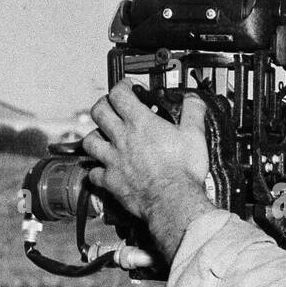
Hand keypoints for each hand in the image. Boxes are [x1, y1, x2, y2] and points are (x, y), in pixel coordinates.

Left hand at [82, 81, 214, 262]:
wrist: (173, 200)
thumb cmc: (182, 171)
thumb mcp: (195, 135)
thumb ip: (193, 112)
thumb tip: (193, 100)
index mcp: (141, 123)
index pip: (120, 94)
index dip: (122, 86)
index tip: (128, 87)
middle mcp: (122, 138)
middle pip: (99, 112)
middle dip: (103, 104)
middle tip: (111, 106)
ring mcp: (113, 159)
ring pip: (90, 141)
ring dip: (94, 136)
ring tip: (101, 136)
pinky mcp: (111, 180)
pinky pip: (94, 173)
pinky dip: (96, 170)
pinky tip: (102, 170)